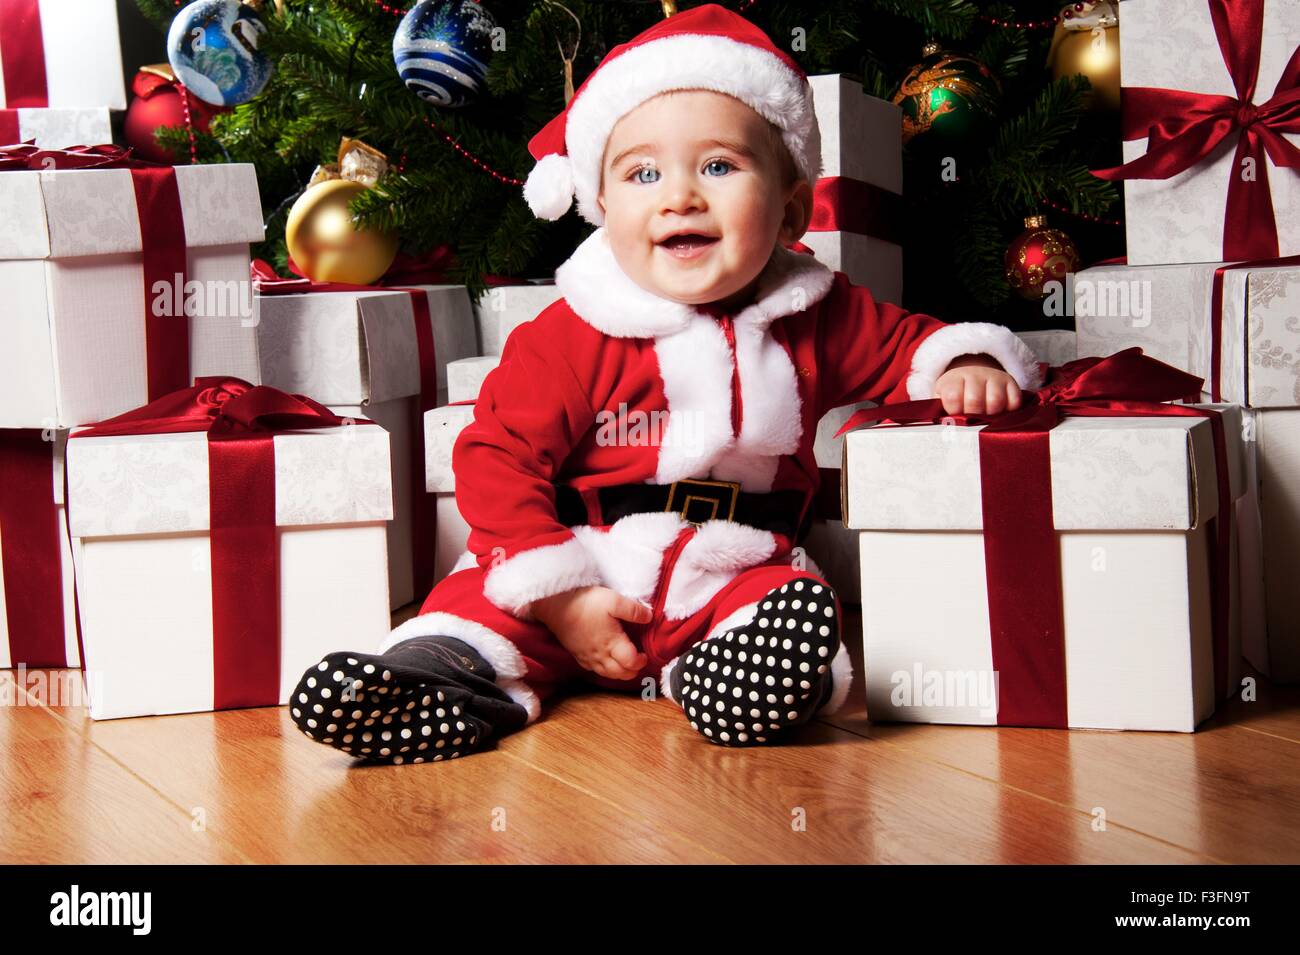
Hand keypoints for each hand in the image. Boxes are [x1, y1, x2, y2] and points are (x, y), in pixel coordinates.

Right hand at [531, 586, 651, 680]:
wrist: (555, 605)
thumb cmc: (585, 602)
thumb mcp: (614, 600)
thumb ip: (634, 610)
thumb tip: (649, 618)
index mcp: (612, 643)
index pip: (631, 663)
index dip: (641, 662)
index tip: (645, 654)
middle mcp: (600, 655)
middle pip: (620, 673)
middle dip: (632, 671)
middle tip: (638, 660)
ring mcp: (587, 657)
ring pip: (606, 674)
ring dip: (619, 673)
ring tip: (625, 663)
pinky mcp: (577, 654)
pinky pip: (593, 669)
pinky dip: (604, 670)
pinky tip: (605, 662)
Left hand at [934, 354, 1021, 414]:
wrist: (973, 377)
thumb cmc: (956, 397)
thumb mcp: (942, 401)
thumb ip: (940, 413)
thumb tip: (944, 430)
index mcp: (953, 380)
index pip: (953, 397)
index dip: (954, 411)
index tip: (955, 415)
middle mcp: (974, 375)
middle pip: (974, 400)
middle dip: (973, 417)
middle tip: (972, 420)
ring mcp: (994, 378)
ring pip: (995, 401)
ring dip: (991, 416)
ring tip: (986, 418)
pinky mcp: (1011, 383)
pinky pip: (1014, 401)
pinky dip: (1009, 412)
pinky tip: (1000, 413)